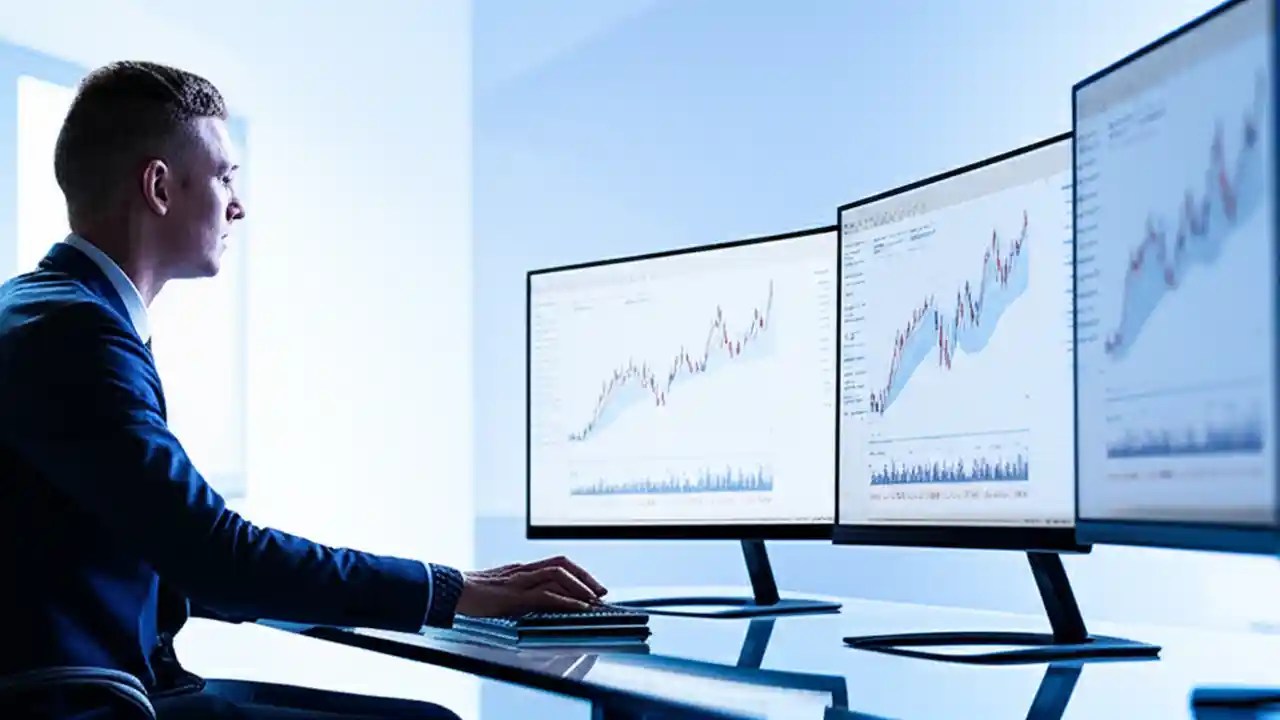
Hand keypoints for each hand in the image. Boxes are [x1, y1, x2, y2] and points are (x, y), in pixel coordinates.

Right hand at [457, 555, 607, 616]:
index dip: (577, 573)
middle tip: (601, 592)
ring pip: (558, 574)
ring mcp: (519, 580)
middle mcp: (524, 570)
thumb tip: (536, 605)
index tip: (592, 587)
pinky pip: (546, 594)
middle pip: (562, 563)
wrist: (449, 591)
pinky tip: (579, 607)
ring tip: (594, 600)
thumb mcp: (499, 591)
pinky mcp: (514, 594)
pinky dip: (566, 600)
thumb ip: (517, 593)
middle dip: (585, 576)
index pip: (556, 563)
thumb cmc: (470, 595)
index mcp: (521, 570)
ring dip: (581, 586)